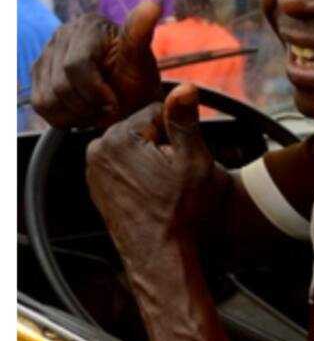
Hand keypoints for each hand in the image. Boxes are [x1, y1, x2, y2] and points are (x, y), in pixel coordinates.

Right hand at [31, 0, 161, 128]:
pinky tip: (84, 110)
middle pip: (60, 86)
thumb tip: (152, 4)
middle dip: (88, 106)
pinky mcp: (38, 73)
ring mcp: (46, 53)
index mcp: (88, 26)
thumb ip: (141, 33)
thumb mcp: (141, 60)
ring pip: (47, 99)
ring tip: (98, 109)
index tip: (115, 103)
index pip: (77, 66)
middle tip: (108, 109)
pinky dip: (63, 117)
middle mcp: (62, 34)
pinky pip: (40, 105)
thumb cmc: (137, 78)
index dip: (95, 91)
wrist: (129, 96)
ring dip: (76, 114)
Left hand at [85, 84, 217, 268]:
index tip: (184, 155)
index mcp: (119, 138)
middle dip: (163, 142)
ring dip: (151, 157)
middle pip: (142, 128)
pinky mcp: (97, 186)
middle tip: (175, 172)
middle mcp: (98, 150)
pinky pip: (123, 165)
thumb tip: (186, 86)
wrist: (160, 254)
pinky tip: (152, 192)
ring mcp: (94, 170)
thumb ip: (185, 120)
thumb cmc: (179, 211)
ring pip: (133, 146)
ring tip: (164, 184)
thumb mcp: (193, 161)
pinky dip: (138, 172)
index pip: (156, 111)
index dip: (178, 131)